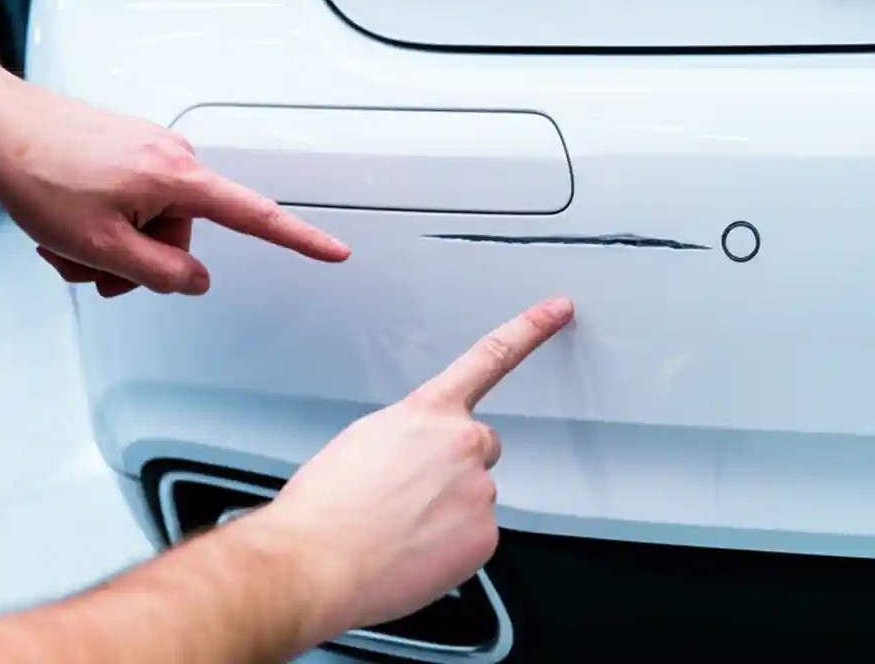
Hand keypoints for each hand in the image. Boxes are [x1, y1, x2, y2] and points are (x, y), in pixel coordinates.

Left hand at [0, 80, 348, 296]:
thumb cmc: (39, 170)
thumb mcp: (100, 247)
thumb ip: (161, 274)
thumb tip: (196, 282)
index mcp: (179, 179)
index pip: (256, 217)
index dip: (302, 240)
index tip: (336, 251)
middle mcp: (173, 159)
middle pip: (182, 238)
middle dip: (139, 261)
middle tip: (91, 265)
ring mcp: (149, 153)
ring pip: (151, 225)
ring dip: (112, 246)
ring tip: (67, 242)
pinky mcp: (127, 151)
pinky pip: (132, 202)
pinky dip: (103, 222)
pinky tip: (67, 222)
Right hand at [255, 297, 573, 646]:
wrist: (316, 564)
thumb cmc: (325, 508)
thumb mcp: (362, 442)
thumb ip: (408, 435)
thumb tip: (417, 453)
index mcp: (427, 412)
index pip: (490, 357)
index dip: (531, 328)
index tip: (559, 310)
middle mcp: (462, 443)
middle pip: (482, 445)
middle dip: (457, 465)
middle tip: (413, 493)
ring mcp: (479, 490)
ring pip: (474, 495)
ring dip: (448, 509)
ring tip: (400, 527)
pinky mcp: (485, 535)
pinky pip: (475, 537)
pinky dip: (451, 546)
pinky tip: (414, 551)